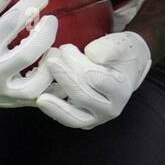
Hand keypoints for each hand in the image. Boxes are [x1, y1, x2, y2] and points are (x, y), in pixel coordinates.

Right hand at [0, 0, 57, 115]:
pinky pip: (40, 97)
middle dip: (45, 33)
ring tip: (55, 47)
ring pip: (36, 83)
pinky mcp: (15, 102)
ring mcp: (5, 91)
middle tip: (51, 19)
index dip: (29, 5)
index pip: (10, 24)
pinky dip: (52, 82)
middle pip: (27, 54)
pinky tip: (54, 65)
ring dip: (51, 62)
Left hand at [36, 31, 151, 128]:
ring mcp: (96, 117)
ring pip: (74, 117)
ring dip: (56, 105)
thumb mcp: (120, 45)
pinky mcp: (83, 119)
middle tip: (51, 60)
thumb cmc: (120, 54)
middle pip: (83, 97)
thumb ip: (109, 48)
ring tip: (41, 97)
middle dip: (64, 77)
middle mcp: (110, 109)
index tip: (66, 47)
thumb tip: (92, 54)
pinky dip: (54, 110)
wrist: (123, 68)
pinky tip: (42, 100)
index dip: (78, 63)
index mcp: (121, 90)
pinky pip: (67, 119)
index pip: (97, 79)